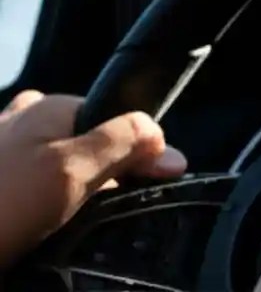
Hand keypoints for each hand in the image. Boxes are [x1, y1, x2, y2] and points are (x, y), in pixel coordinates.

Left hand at [0, 92, 186, 268]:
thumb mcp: (73, 173)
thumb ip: (124, 144)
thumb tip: (165, 140)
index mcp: (50, 107)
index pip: (120, 121)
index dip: (140, 156)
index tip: (147, 190)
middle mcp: (21, 117)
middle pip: (87, 141)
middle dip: (101, 174)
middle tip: (93, 213)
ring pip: (55, 164)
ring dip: (66, 192)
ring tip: (58, 223)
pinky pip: (26, 186)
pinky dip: (35, 205)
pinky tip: (30, 226)